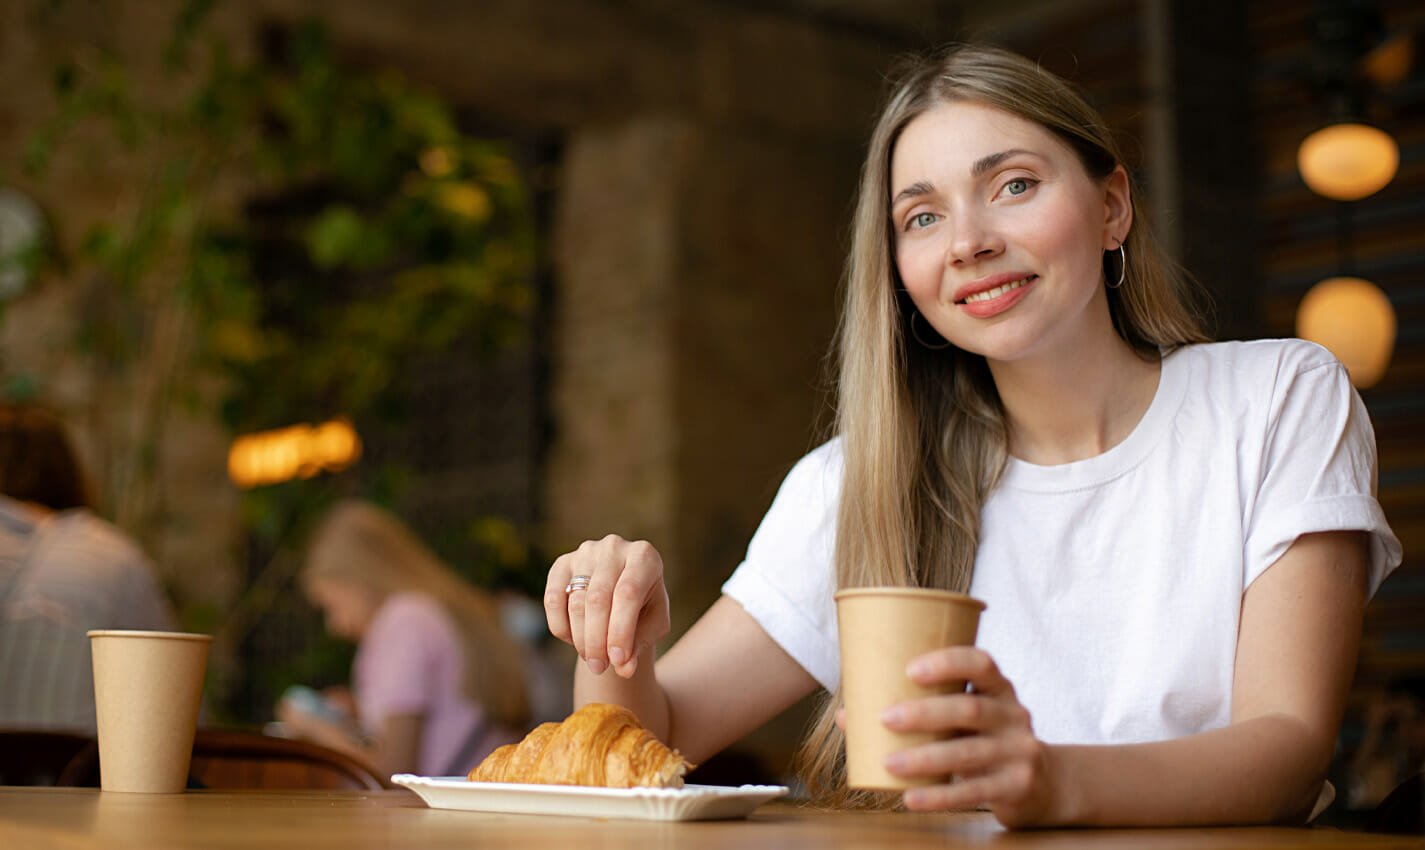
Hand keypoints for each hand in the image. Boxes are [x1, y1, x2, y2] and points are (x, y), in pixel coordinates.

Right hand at [544, 534, 670, 678]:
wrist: (623, 591)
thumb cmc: (643, 608)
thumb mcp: (653, 625)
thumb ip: (640, 643)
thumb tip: (624, 668)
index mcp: (644, 557)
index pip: (627, 594)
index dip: (620, 630)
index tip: (618, 662)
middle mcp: (614, 547)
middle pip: (597, 599)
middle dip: (597, 640)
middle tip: (599, 668)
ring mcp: (586, 552)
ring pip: (576, 602)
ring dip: (581, 638)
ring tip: (592, 659)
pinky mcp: (563, 563)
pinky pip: (553, 599)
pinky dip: (560, 626)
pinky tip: (573, 641)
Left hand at [881, 647, 1058, 826]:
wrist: (1043, 783)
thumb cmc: (985, 740)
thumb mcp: (967, 720)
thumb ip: (922, 713)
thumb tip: (848, 716)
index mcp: (999, 688)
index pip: (981, 663)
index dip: (948, 662)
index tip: (910, 669)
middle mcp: (1014, 715)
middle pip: (970, 709)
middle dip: (925, 713)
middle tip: (885, 718)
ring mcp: (1019, 752)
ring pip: (968, 753)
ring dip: (924, 758)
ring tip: (889, 762)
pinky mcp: (1017, 786)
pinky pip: (973, 792)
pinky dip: (939, 796)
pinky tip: (911, 798)